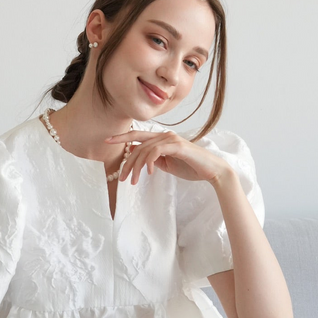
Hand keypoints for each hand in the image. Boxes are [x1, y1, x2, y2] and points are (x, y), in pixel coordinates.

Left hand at [105, 130, 232, 184]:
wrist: (211, 171)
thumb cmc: (190, 168)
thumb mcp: (167, 164)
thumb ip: (154, 159)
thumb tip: (139, 157)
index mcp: (162, 139)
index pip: (138, 135)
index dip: (122, 137)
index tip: (107, 141)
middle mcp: (165, 135)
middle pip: (137, 144)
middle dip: (127, 162)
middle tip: (122, 177)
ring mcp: (171, 139)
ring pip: (144, 150)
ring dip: (136, 167)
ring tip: (133, 181)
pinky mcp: (177, 146)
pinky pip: (155, 151)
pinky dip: (148, 162)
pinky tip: (148, 173)